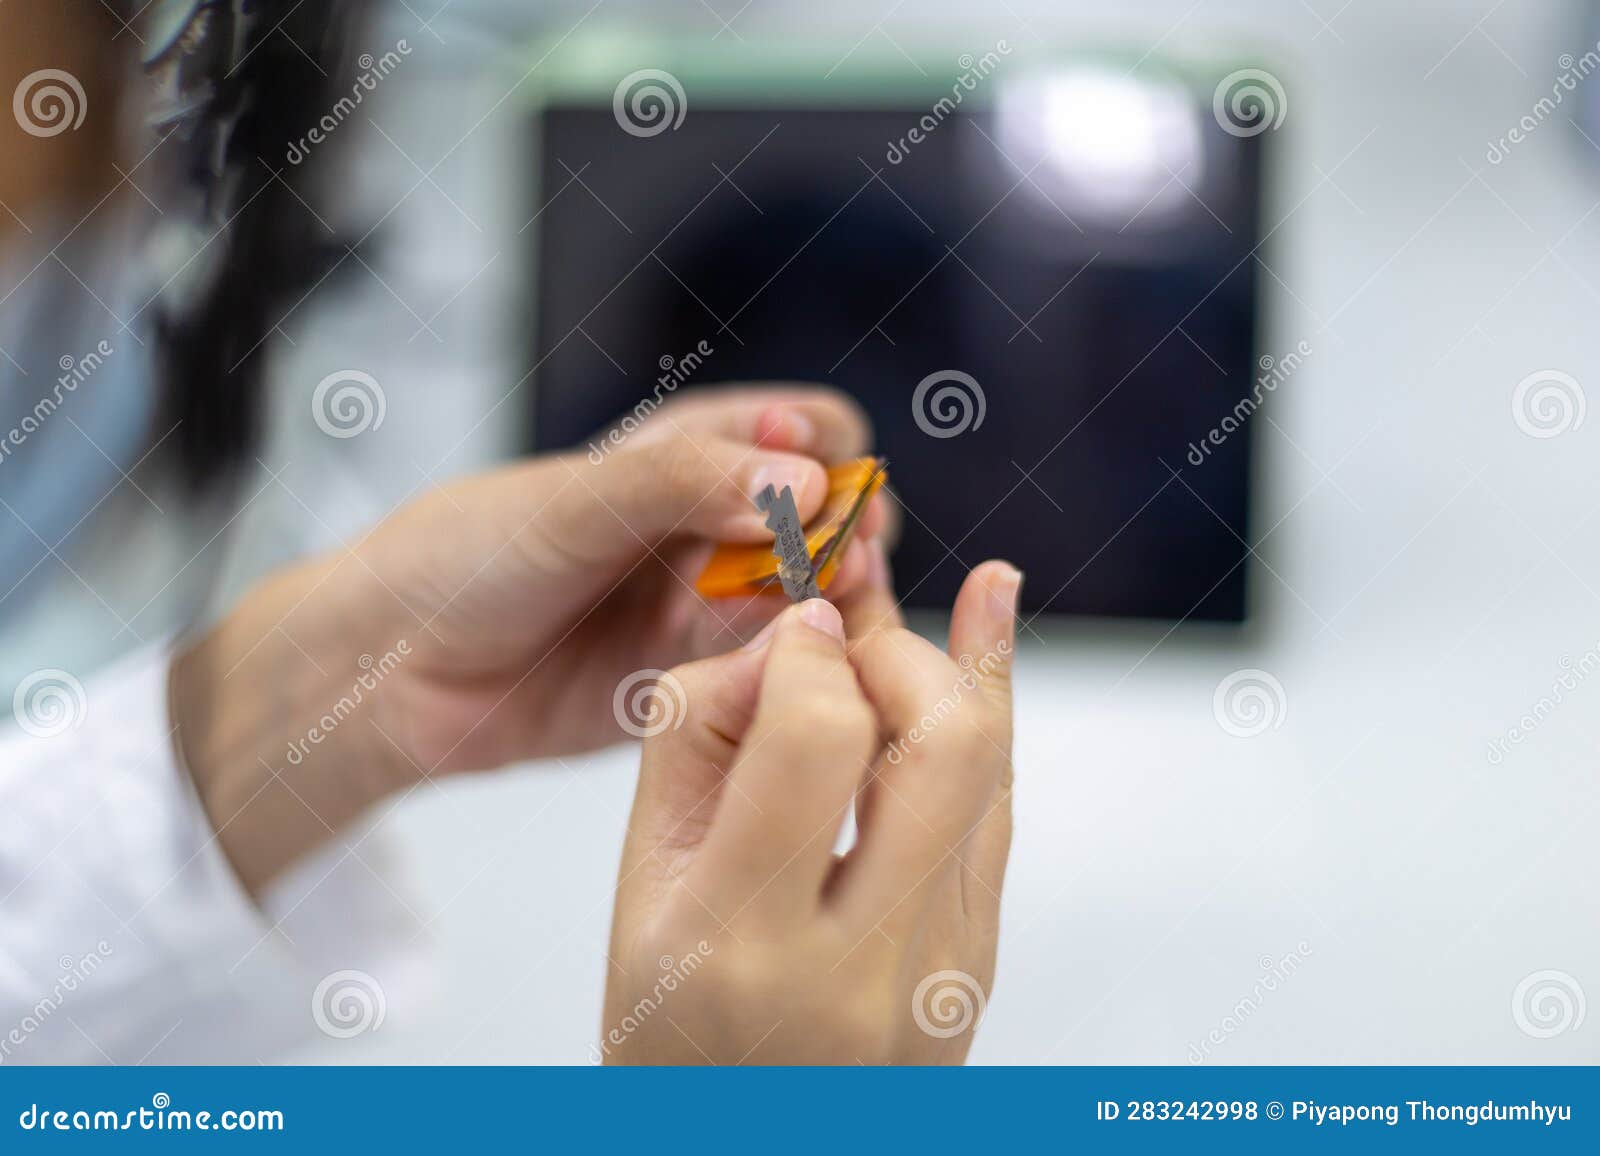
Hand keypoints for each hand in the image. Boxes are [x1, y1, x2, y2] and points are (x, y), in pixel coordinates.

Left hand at [173, 386, 885, 890]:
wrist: (391, 670)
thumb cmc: (465, 555)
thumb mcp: (573, 502)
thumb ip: (684, 484)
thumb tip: (806, 486)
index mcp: (690, 454)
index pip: (811, 432)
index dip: (831, 458)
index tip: (819, 498)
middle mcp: (712, 528)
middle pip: (831, 523)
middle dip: (847, 542)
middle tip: (838, 571)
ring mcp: (706, 607)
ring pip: (810, 602)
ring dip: (825, 611)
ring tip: (813, 624)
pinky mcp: (695, 682)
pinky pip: (766, 672)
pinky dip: (786, 670)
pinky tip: (779, 675)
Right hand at [600, 558, 1018, 1064]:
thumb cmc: (671, 1042)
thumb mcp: (637, 894)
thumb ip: (694, 744)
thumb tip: (793, 636)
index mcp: (742, 942)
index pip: (817, 737)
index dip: (810, 651)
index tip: (793, 630)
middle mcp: (862, 965)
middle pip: (944, 742)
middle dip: (905, 653)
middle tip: (853, 640)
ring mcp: (941, 975)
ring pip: (994, 770)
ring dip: (969, 669)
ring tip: (977, 590)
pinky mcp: (977, 966)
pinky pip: (996, 813)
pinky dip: (991, 721)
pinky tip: (990, 637)